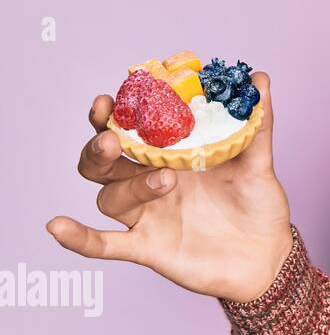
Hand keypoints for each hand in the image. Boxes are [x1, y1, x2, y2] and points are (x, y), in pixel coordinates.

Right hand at [46, 72, 293, 303]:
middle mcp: (150, 182)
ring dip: (129, 186)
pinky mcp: (148, 248)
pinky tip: (56, 226)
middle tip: (112, 136)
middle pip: (105, 161)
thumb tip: (259, 77)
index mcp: (172, 155)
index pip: (132, 129)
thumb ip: (258, 124)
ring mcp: (147, 216)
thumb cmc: (259, 205)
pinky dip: (80, 237)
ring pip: (111, 197)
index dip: (116, 114)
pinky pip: (104, 244)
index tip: (109, 98)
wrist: (269, 257)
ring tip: (164, 179)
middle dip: (101, 145)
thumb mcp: (259, 163)